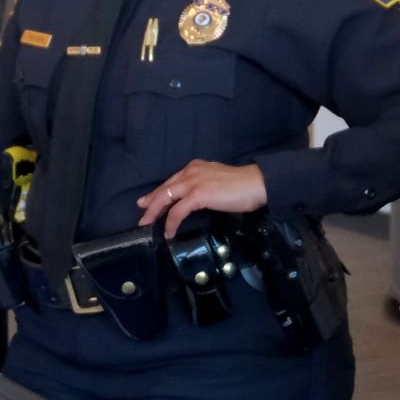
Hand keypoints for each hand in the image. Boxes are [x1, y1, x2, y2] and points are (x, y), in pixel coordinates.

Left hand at [133, 160, 265, 238]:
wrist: (257, 184)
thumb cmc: (242, 186)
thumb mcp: (216, 182)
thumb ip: (204, 187)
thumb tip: (196, 199)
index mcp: (195, 168)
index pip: (171, 181)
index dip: (158, 193)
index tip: (147, 202)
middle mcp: (191, 172)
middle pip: (164, 189)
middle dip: (150, 203)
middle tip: (142, 215)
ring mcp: (193, 183)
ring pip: (165, 198)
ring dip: (155, 213)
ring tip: (148, 225)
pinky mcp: (198, 195)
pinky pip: (177, 211)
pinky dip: (170, 222)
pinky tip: (169, 232)